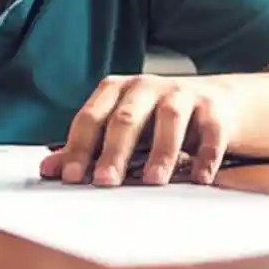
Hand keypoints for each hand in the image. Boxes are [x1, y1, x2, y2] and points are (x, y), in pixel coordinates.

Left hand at [39, 74, 237, 186]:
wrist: (220, 102)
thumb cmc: (160, 120)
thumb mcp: (124, 130)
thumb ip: (88, 148)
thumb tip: (48, 170)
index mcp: (118, 90)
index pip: (91, 118)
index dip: (78, 147)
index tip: (70, 177)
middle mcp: (147, 87)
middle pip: (126, 118)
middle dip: (114, 151)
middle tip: (105, 181)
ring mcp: (183, 94)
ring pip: (168, 119)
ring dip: (160, 151)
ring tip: (153, 181)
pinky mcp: (216, 109)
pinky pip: (211, 131)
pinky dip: (206, 154)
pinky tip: (200, 178)